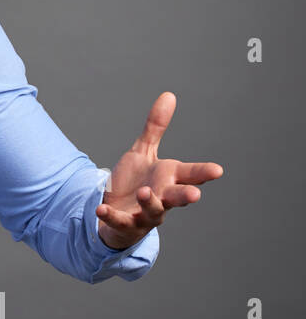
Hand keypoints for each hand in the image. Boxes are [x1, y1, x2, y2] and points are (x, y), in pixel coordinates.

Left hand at [96, 91, 223, 250]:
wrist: (116, 212)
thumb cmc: (135, 182)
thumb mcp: (143, 152)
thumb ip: (155, 127)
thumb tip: (168, 95)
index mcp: (169, 178)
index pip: (190, 175)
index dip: (203, 173)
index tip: (217, 170)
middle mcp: (162, 197)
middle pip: (177, 196)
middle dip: (185, 195)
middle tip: (194, 195)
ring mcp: (145, 213)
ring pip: (153, 211)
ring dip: (149, 202)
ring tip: (143, 192)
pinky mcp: (125, 223)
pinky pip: (119, 220)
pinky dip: (111, 215)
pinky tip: (100, 208)